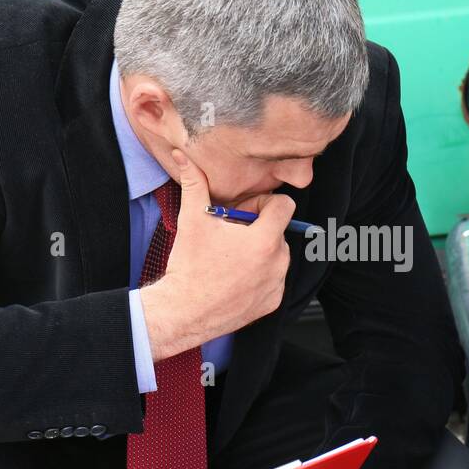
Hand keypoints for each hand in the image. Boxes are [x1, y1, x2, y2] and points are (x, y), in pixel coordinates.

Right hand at [140, 150, 292, 359]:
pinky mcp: (272, 302)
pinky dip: (259, 275)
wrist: (184, 312)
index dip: (263, 204)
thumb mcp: (192, 221)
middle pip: (278, 231)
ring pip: (276, 255)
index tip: (243, 214)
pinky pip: (273, 280)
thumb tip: (184, 157)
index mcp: (265, 239)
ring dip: (259, 251)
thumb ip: (194, 184)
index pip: (284, 205)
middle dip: (258, 229)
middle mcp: (278, 262)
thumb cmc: (190, 266)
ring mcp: (277, 284)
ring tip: (230, 257)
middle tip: (230, 236)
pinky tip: (235, 278)